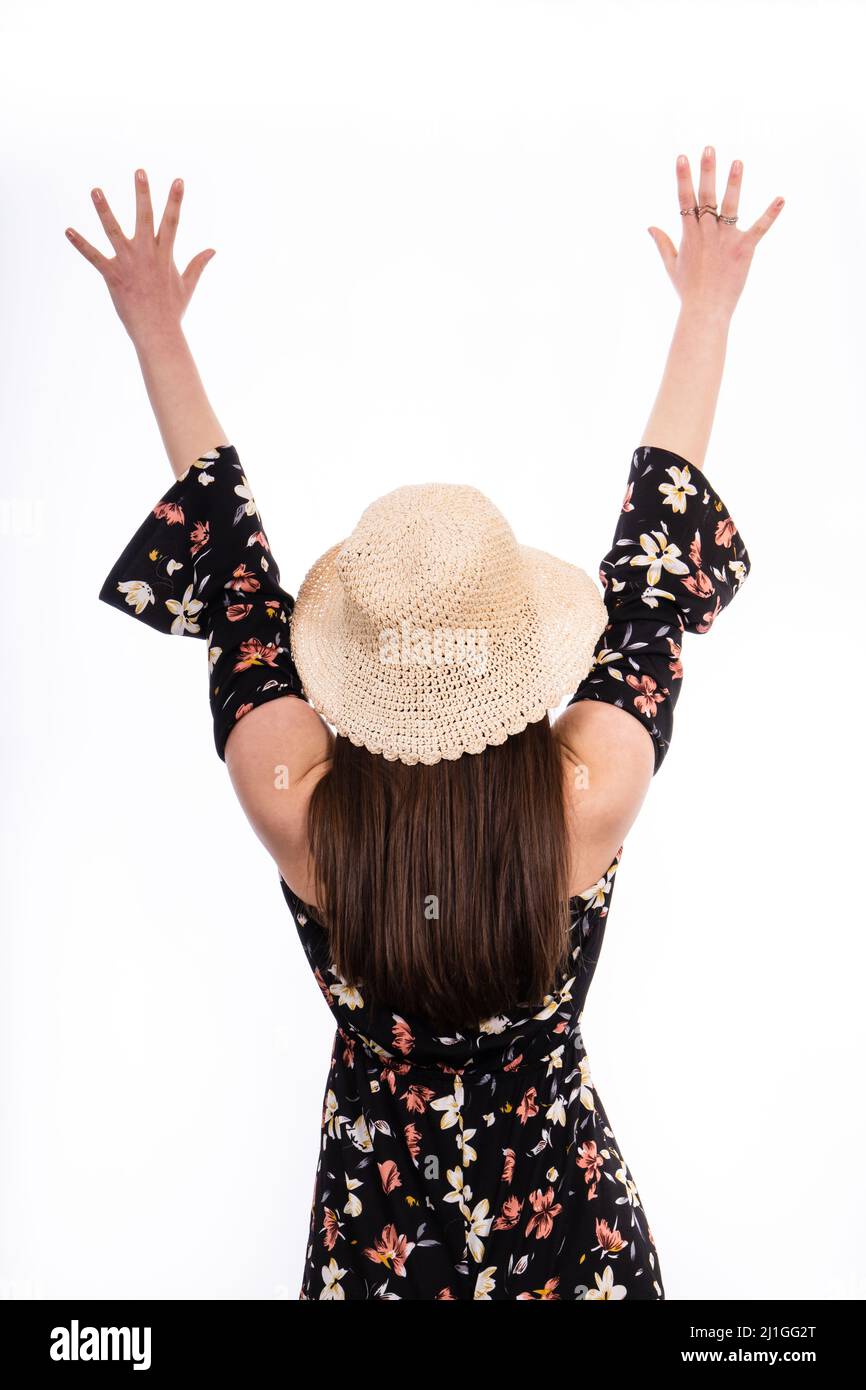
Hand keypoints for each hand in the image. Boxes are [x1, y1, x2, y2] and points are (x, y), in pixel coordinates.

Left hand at [65, 170, 214, 346]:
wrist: (158, 332)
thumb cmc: (173, 310)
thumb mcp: (188, 285)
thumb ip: (198, 264)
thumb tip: (212, 250)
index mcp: (165, 255)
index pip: (172, 222)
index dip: (175, 200)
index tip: (178, 180)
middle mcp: (147, 254)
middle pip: (145, 218)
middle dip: (142, 194)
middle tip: (139, 171)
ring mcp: (129, 263)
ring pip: (114, 231)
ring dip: (104, 210)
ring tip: (96, 190)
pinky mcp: (113, 275)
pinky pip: (94, 256)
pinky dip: (81, 244)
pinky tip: (68, 231)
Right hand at [647, 146, 783, 320]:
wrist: (705, 310)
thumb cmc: (688, 290)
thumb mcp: (671, 265)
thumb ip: (662, 243)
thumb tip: (650, 226)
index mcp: (689, 234)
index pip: (685, 199)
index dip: (683, 177)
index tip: (681, 157)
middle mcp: (706, 232)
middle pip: (706, 196)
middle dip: (707, 171)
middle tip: (709, 148)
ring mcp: (725, 239)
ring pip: (730, 205)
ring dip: (734, 183)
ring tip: (737, 162)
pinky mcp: (744, 248)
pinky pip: (759, 228)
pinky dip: (771, 214)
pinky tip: (781, 198)